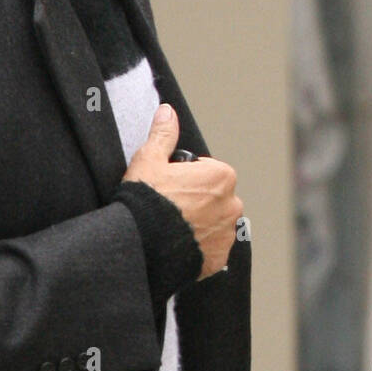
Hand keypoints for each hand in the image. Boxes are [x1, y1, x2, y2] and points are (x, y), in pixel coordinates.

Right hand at [123, 104, 243, 279]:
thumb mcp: (149, 160)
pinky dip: (198, 247)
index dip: (186, 179)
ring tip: (171, 228)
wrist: (139, 244)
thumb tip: (167, 112)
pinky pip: (211, 249)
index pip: (208, 173)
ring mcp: (227, 233)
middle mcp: (232, 204)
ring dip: (199, 225)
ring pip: (214, 224)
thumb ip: (164, 135)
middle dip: (196, 202)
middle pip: (214, 198)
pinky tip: (177, 245)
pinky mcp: (219, 258)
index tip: (169, 187)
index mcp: (222, 176)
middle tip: (168, 208)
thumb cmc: (145, 200)